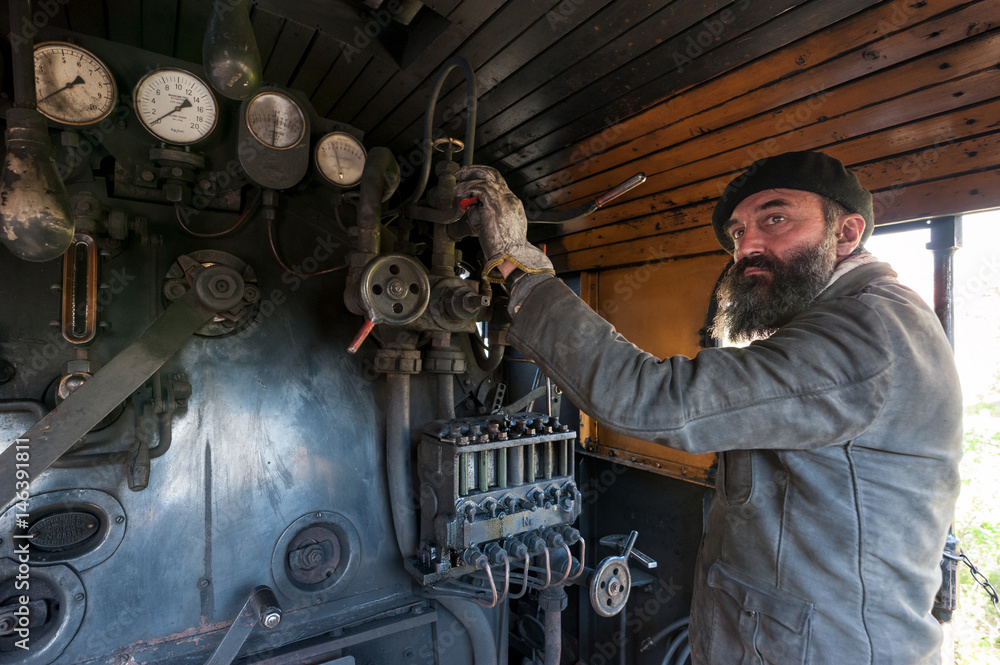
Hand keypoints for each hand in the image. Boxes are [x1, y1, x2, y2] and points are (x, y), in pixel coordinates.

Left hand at [455, 165, 552, 282]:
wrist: (512, 256)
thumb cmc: (503, 248)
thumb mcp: (493, 226)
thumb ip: (483, 214)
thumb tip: (471, 206)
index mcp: (512, 204)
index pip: (497, 184)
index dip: (482, 179)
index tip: (470, 181)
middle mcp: (510, 198)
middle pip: (494, 174)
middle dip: (476, 170)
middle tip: (462, 172)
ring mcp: (504, 200)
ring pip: (487, 177)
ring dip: (469, 177)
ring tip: (458, 183)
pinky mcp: (495, 204)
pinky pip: (479, 187)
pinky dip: (467, 187)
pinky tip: (459, 192)